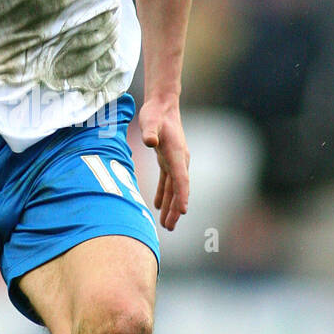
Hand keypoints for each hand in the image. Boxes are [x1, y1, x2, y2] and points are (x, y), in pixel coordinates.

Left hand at [138, 97, 188, 230]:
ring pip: (174, 189)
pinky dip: (164, 195)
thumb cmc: (156, 113)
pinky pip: (168, 182)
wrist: (163, 105)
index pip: (182, 180)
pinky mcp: (168, 160)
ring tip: (166, 225)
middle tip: (169, 228)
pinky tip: (159, 207)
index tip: (183, 212)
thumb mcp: (150, 120)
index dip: (182, 196)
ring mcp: (175, 161)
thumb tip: (150, 141)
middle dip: (175, 210)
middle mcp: (179, 161)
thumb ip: (150, 131)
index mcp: (177, 155)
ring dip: (171, 206)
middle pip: (179, 190)